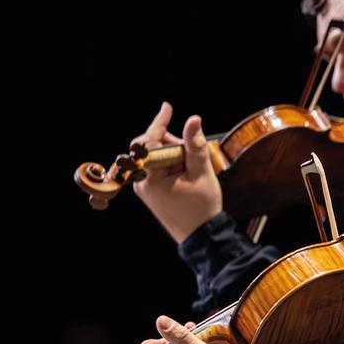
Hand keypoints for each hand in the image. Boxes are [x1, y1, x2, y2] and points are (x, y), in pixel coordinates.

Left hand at [131, 102, 222, 242]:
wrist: (201, 235)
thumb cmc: (202, 207)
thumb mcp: (201, 172)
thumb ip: (195, 145)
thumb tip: (193, 120)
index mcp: (150, 177)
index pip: (151, 141)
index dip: (161, 122)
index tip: (167, 107)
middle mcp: (141, 181)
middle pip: (150, 146)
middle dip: (170, 142)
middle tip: (190, 151)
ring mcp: (143, 187)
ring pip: (153, 157)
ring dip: (172, 154)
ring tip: (190, 167)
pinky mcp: (149, 192)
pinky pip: (155, 169)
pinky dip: (169, 165)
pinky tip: (184, 172)